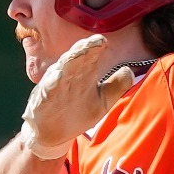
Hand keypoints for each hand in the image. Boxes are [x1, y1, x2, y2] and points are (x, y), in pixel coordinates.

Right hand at [20, 35, 135, 160]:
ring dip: (70, 60)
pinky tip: (58, 76)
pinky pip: (48, 90)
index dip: (95, 47)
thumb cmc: (76, 113)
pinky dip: (53, 83)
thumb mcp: (102, 101)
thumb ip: (116, 86)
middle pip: (76, 58)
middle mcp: (69, 76)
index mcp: (83, 74)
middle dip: (84, 49)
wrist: (52, 133)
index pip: (90, 56)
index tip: (103, 40)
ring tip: (80, 52)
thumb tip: (129, 70)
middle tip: (94, 41)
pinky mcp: (44, 100)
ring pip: (62, 70)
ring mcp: (56, 87)